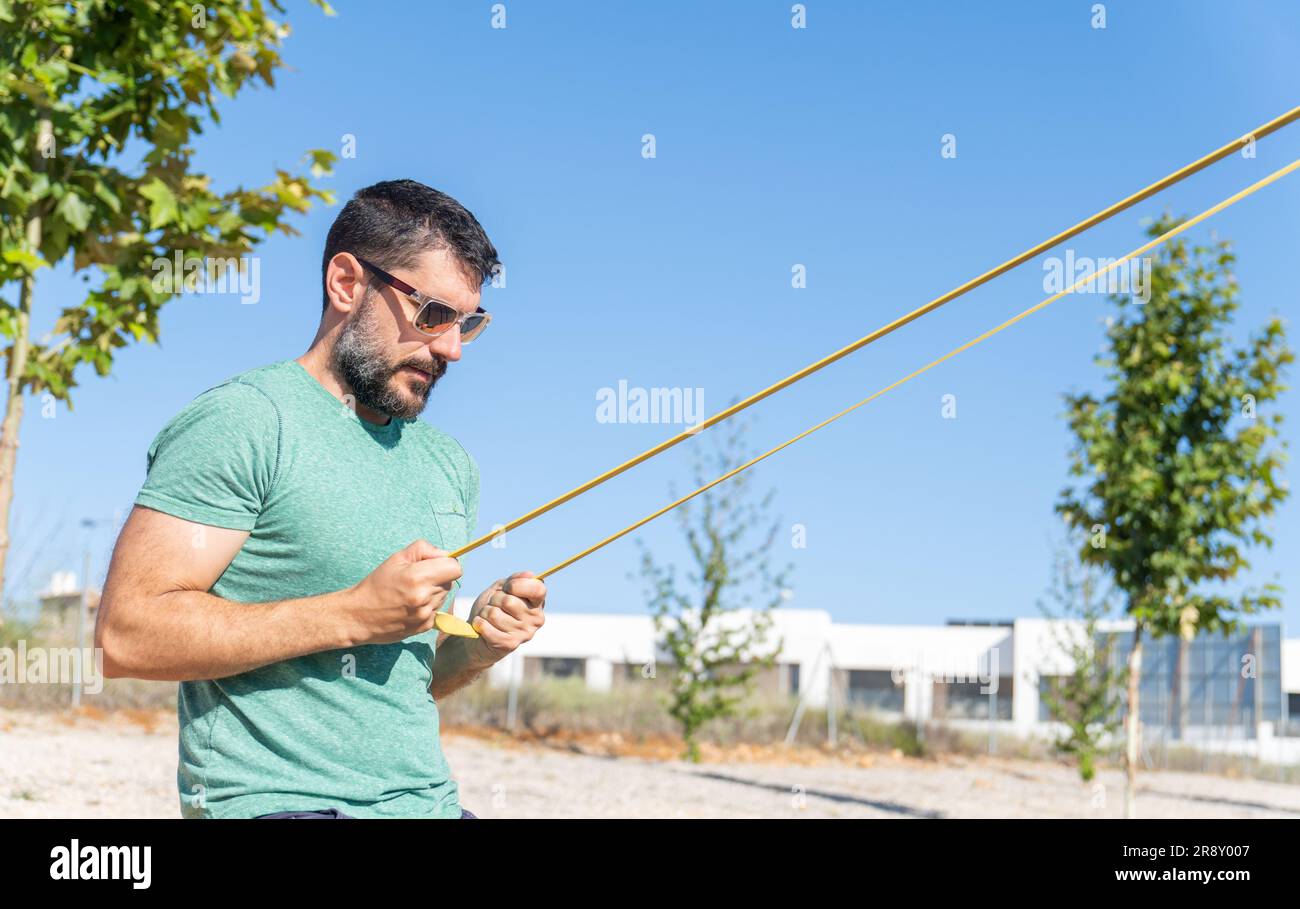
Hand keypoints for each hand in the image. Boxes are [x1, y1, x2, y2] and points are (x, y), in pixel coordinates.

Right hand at [345, 540, 461, 644]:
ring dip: (433, 592)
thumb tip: (445, 554)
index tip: (435, 565)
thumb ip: (424, 550)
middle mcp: (425, 598)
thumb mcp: (396, 559)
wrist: (359, 616)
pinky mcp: (424, 627)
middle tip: (416, 579)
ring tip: (411, 593)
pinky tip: (410, 605)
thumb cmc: (376, 584)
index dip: (447, 564)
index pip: (455, 568)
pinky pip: (436, 610)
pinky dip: (428, 606)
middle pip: (449, 582)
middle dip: (438, 577)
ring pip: (444, 596)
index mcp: (419, 577)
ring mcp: (425, 615)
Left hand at [466, 572, 545, 665]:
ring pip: (494, 614)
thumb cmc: (493, 608)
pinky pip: (487, 627)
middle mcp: (536, 619)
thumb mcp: (502, 589)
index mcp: (537, 603)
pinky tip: (482, 626)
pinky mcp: (510, 644)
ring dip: (485, 613)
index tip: (507, 588)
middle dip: (494, 600)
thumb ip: (515, 580)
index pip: (537, 589)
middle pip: (508, 601)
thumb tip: (530, 575)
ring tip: (488, 617)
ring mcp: (524, 633)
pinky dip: (479, 623)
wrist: (479, 634)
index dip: (517, 585)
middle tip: (494, 606)